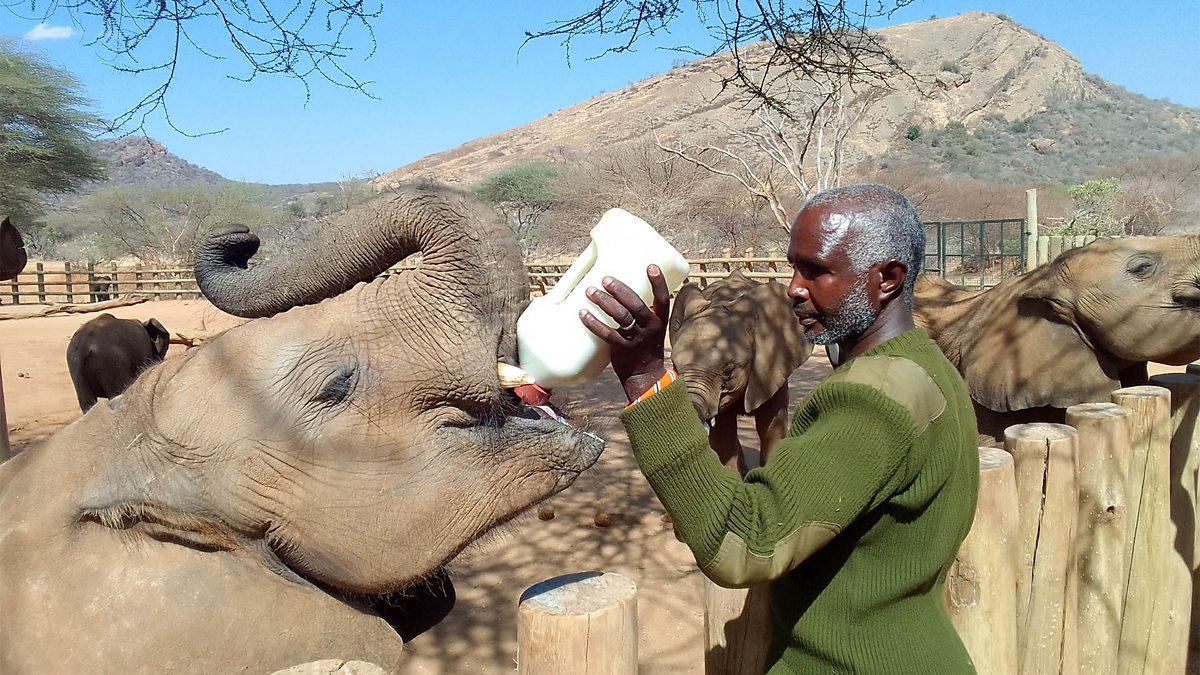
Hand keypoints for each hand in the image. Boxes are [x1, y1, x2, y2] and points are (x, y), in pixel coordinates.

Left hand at [579, 264, 670, 402]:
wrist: (645, 377)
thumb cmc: (644, 347)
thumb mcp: (650, 328)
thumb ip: (638, 312)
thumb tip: (615, 290)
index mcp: (659, 320)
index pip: (663, 298)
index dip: (658, 282)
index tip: (650, 266)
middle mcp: (650, 327)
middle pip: (636, 304)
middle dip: (620, 290)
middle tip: (605, 279)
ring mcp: (637, 339)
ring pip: (621, 317)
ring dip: (604, 302)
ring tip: (590, 292)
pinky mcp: (622, 349)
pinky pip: (607, 334)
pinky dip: (593, 323)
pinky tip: (582, 314)